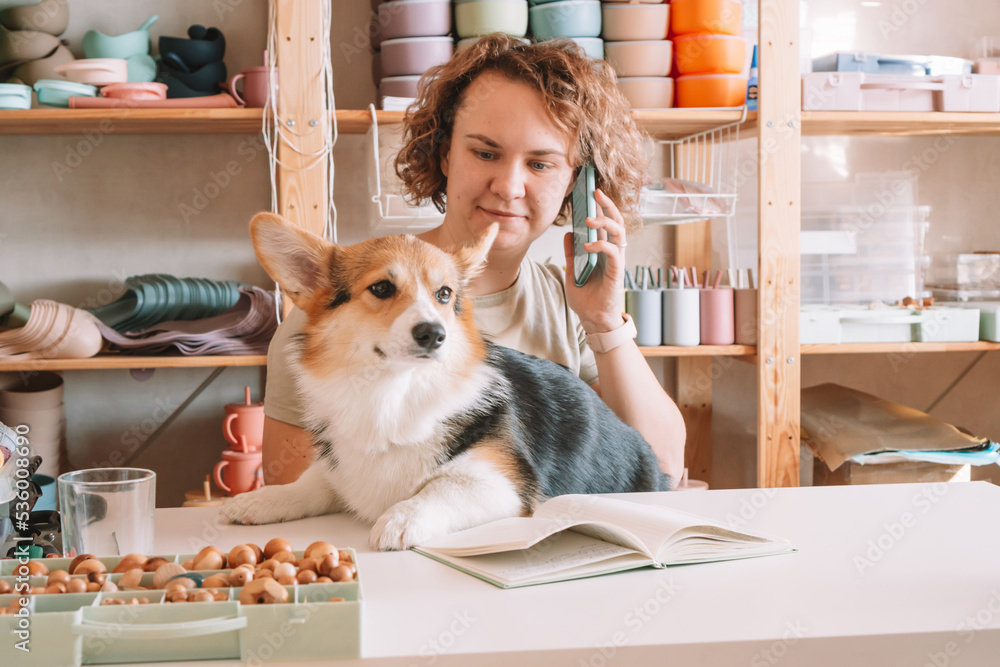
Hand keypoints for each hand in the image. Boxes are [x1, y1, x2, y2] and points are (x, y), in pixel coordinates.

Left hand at [563, 188, 628, 333]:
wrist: (593, 319)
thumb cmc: (586, 299)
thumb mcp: (572, 271)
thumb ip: (572, 253)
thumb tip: (568, 234)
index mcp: (603, 250)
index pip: (604, 223)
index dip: (600, 207)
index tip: (591, 192)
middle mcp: (612, 252)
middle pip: (616, 221)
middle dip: (607, 205)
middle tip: (596, 192)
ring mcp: (616, 261)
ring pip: (618, 233)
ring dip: (605, 222)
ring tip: (589, 219)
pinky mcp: (617, 271)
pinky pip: (613, 252)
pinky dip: (601, 245)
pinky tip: (589, 246)